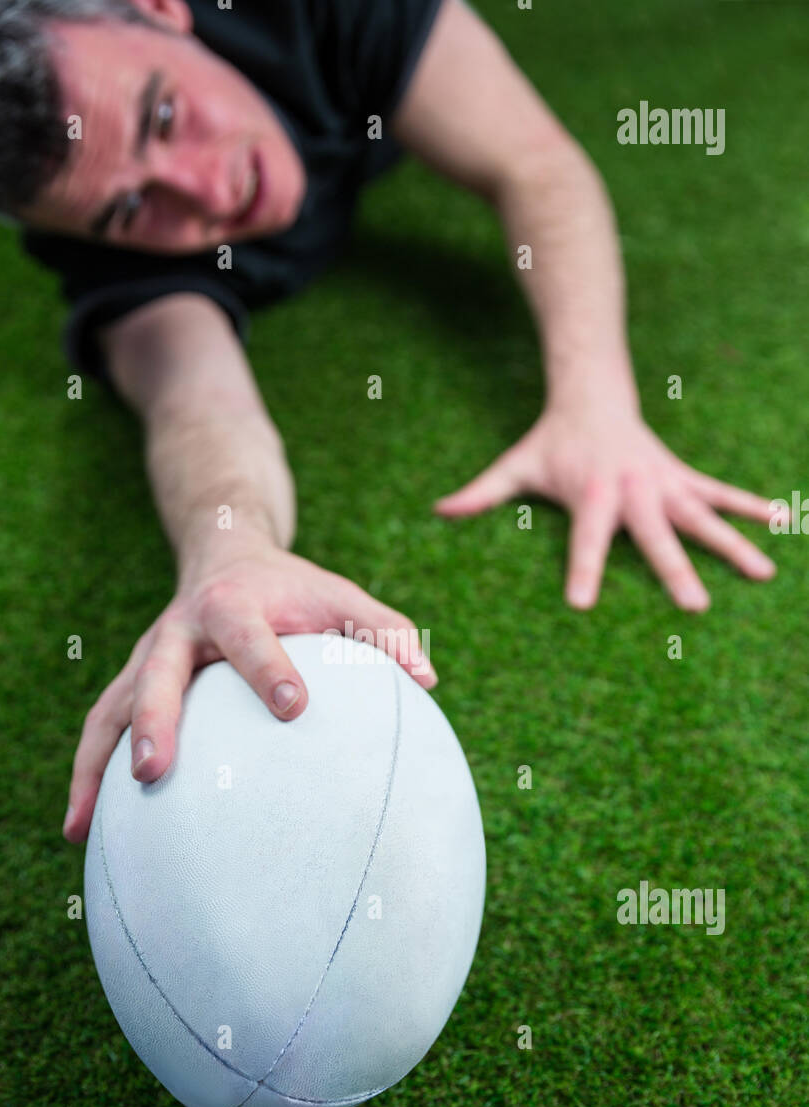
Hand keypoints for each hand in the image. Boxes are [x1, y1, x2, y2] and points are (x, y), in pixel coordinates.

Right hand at [62, 534, 434, 842]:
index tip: (294, 707)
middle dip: (153, 719)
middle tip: (155, 771)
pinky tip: (79, 832)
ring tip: (84, 826)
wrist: (224, 549)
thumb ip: (385, 631)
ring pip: (110, 707)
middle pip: (157, 673)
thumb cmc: (294, 588)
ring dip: (96, 764)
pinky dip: (87, 777)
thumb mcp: (341, 595)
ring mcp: (146, 657)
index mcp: (235, 604)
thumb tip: (428, 680)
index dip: (269, 667)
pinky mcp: (129, 682)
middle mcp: (178, 629)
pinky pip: (100, 729)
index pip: (250, 634)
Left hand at [434, 405, 783, 609]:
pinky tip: (782, 520)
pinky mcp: (681, 477)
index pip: (585, 540)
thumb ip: (480, 494)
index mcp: (592, 495)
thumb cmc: (551, 441)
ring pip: (702, 517)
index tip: (583, 604)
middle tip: (695, 609)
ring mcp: (664, 483)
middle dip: (676, 571)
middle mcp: (633, 491)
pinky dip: (751, 505)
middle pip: (656, 536)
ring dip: (734, 544)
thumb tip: (438, 511)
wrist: (593, 392)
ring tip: (762, 574)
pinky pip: (720, 492)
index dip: (583, 570)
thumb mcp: (514, 466)